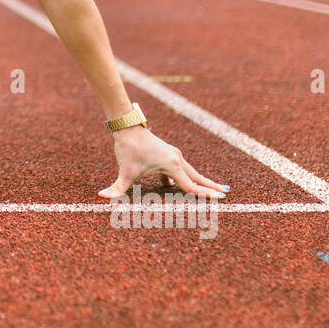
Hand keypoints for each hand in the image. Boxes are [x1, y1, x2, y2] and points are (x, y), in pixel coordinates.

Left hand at [97, 126, 228, 199]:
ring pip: (191, 173)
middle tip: (227, 194)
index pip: (191, 185)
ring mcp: (174, 156)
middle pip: (197, 177)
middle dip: (211, 186)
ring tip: (214, 190)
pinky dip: (184, 179)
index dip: (204, 194)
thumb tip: (102, 196)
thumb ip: (115, 187)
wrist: (127, 127)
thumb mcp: (123, 171)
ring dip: (201, 182)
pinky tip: (180, 188)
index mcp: (172, 165)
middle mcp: (177, 159)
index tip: (218, 199)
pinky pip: (179, 171)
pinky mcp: (168, 155)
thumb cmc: (128, 148)